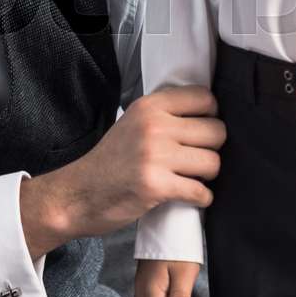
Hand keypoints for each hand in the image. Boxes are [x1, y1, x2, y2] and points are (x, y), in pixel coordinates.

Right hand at [19, 87, 225, 255]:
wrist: (78, 194)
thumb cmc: (110, 161)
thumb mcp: (133, 123)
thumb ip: (165, 114)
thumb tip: (209, 115)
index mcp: (150, 106)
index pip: (205, 98)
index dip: (210, 116)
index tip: (200, 131)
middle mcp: (154, 126)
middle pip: (216, 131)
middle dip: (212, 149)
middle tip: (195, 159)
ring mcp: (155, 156)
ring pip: (213, 162)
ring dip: (206, 176)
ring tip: (189, 178)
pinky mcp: (156, 185)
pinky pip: (201, 192)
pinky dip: (201, 198)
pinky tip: (188, 196)